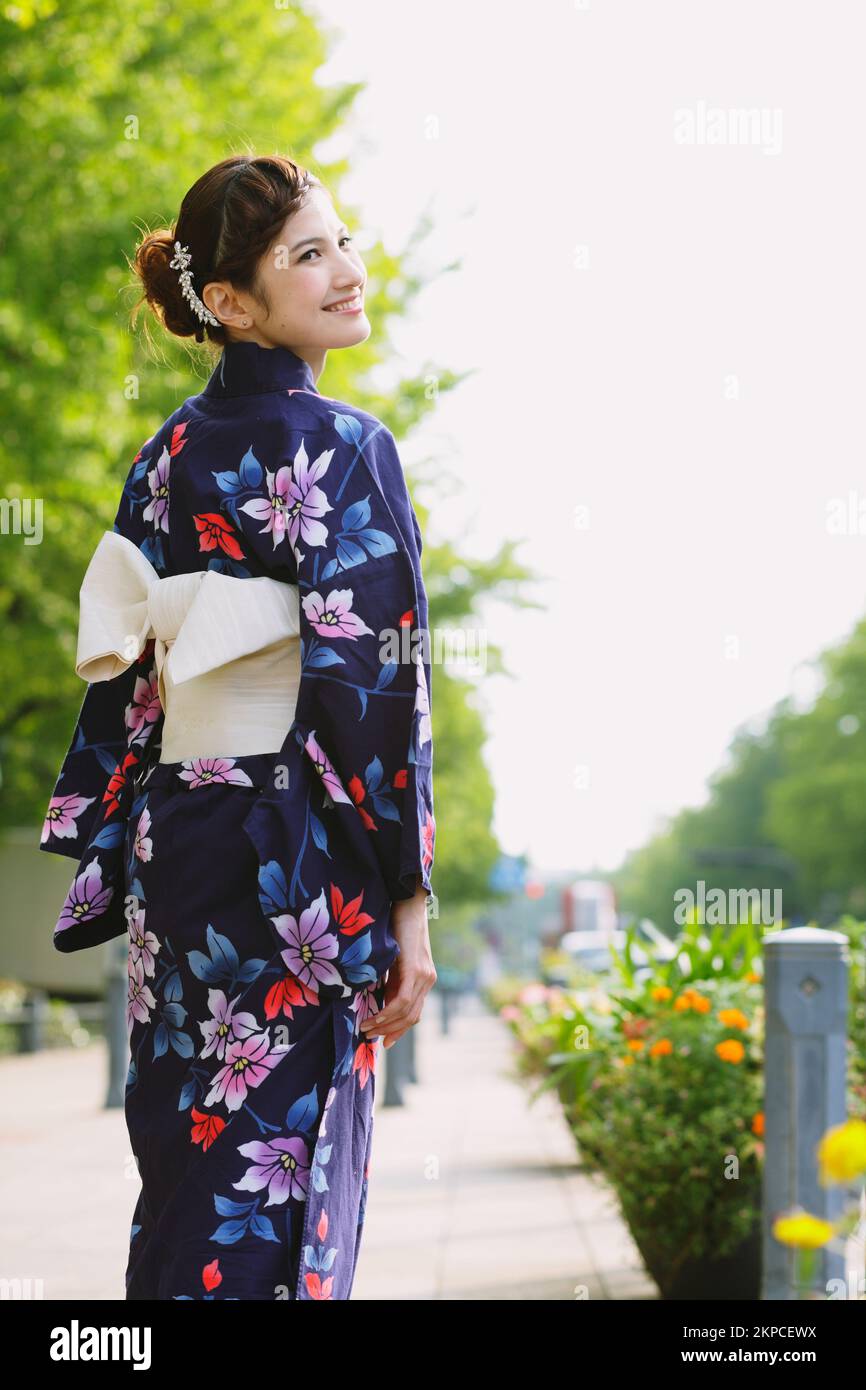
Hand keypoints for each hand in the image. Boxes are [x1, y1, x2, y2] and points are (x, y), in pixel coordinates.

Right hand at [360, 877, 435, 1048]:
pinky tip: (374, 1017)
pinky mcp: (416, 970)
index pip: (414, 1013)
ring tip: (366, 1028)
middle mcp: (428, 980)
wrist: (407, 904)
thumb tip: (376, 997)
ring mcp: (424, 976)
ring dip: (385, 1024)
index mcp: (424, 978)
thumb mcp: (393, 959)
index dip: (398, 1029)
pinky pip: (402, 1000)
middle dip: (390, 1031)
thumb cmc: (396, 927)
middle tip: (370, 1038)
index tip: (382, 1041)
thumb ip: (390, 978)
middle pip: (411, 1017)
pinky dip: (387, 1013)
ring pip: (407, 1012)